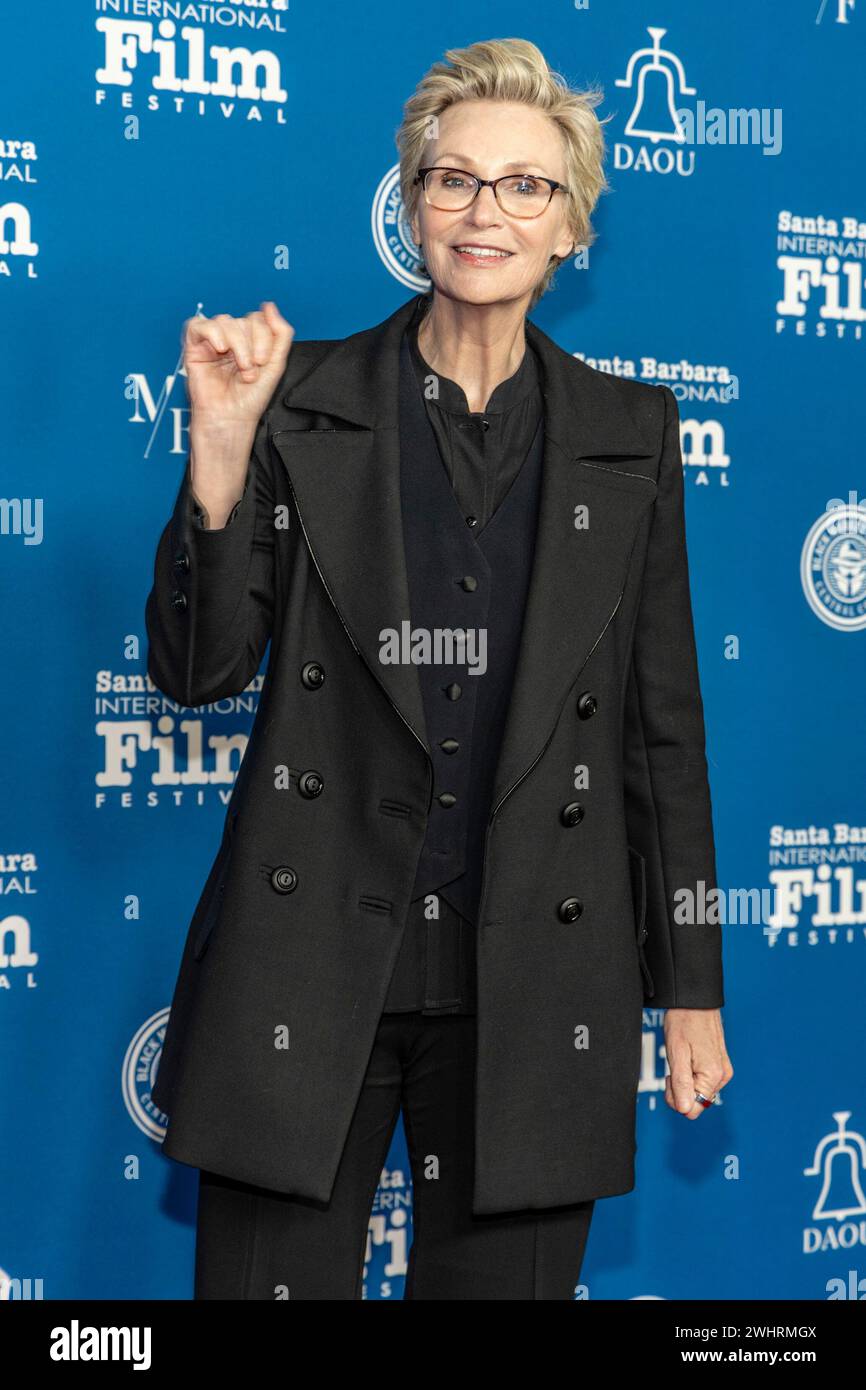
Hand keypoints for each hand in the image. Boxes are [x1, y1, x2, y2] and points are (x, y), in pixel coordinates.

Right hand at [182, 302, 293, 524]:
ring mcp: (211, 342)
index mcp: (250, 342)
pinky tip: (219, 348)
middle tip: (250, 371)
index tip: (262, 364)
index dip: (263, 338)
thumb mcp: (275, 364)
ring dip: (237, 345)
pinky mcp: (193, 347)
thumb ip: (280, 333)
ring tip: (239, 369)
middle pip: (243, 320)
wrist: (230, 420)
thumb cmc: (250, 399)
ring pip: (225, 321)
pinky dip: (212, 332)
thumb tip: (269, 305)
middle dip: (251, 345)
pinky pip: (198, 324)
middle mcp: (231, 340)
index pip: (258, 320)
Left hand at [663, 1008, 732, 1118]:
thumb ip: (681, 1084)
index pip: (693, 1109)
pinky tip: (687, 1057)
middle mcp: (722, 1077)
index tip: (670, 1078)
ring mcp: (722, 1070)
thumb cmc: (684, 1022)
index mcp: (713, 1076)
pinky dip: (691, 1073)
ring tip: (681, 1058)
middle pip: (697, 1102)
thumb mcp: (677, 1054)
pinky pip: (703, 1080)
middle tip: (673, 1066)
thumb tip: (685, 1110)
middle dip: (680, 1090)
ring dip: (685, 1081)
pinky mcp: (719, 1064)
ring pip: (699, 1091)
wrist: (695, 1000)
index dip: (676, 1098)